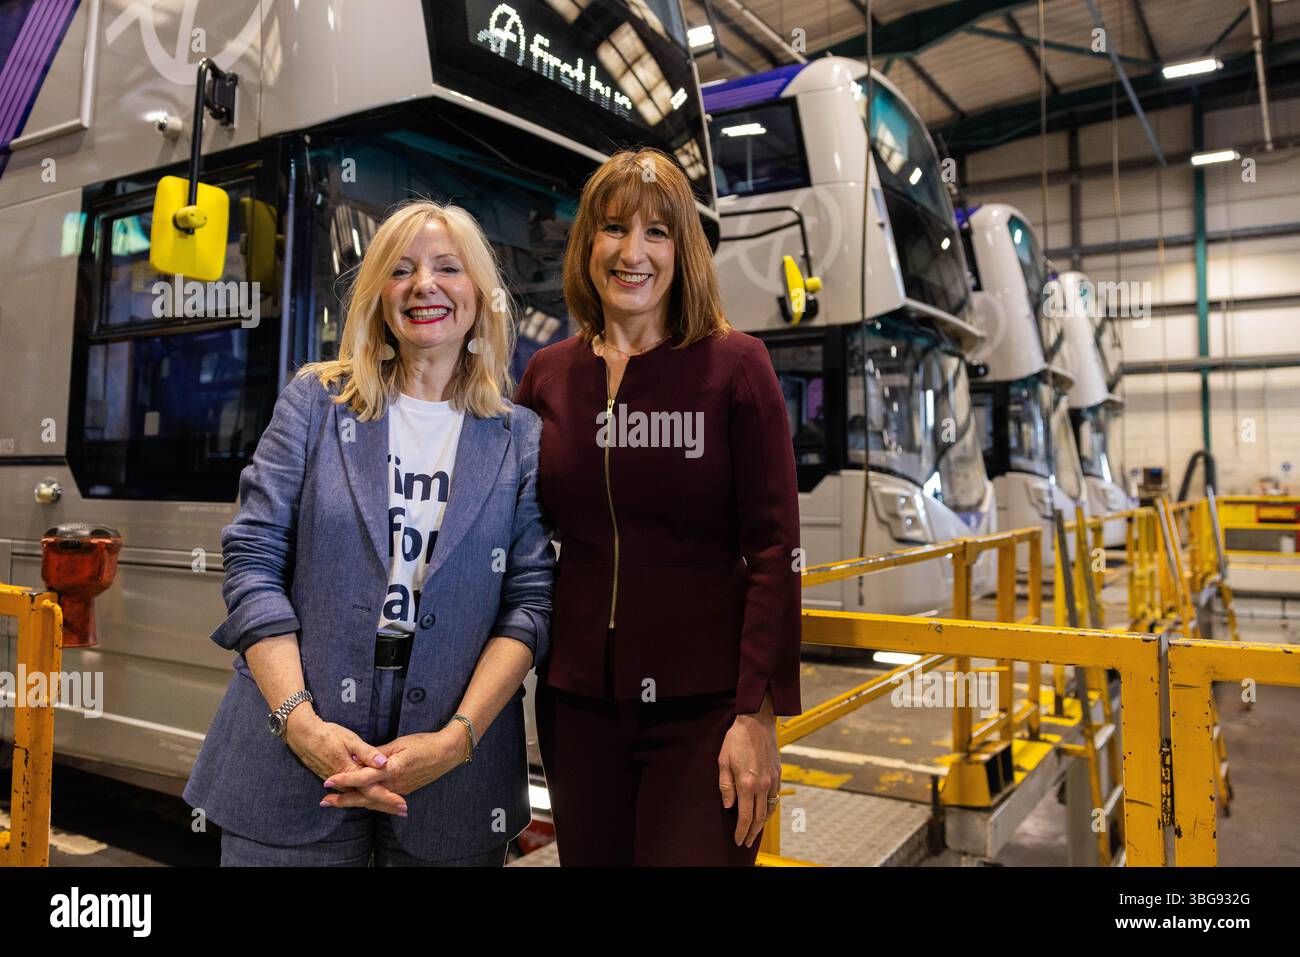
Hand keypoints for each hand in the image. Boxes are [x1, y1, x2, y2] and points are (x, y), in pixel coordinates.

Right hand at [282, 709, 405, 815]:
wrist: (303, 736)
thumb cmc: (328, 734)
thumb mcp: (350, 740)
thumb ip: (367, 753)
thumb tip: (383, 763)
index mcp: (351, 772)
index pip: (373, 790)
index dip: (388, 798)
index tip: (402, 804)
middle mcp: (344, 782)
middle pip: (368, 798)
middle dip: (386, 805)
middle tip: (403, 812)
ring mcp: (337, 782)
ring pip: (359, 797)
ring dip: (376, 803)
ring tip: (392, 808)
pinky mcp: (332, 779)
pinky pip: (350, 793)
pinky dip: (363, 798)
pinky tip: (371, 799)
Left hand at [319, 728, 467, 814]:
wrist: (447, 753)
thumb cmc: (424, 743)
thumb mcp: (399, 743)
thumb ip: (377, 752)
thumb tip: (359, 756)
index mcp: (392, 770)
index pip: (363, 778)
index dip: (345, 780)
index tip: (328, 781)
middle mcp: (395, 784)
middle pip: (364, 796)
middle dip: (343, 800)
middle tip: (324, 801)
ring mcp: (400, 790)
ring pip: (373, 801)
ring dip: (353, 803)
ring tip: (336, 802)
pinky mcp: (404, 791)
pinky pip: (382, 800)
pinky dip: (369, 802)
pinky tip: (360, 802)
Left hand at [717, 700, 780, 847]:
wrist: (757, 723)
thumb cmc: (737, 740)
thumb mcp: (723, 762)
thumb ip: (725, 786)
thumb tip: (728, 805)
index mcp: (747, 784)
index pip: (745, 816)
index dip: (741, 831)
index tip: (738, 839)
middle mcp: (762, 785)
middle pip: (759, 817)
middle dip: (752, 832)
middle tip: (746, 841)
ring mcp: (772, 780)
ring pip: (769, 809)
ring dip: (762, 824)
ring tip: (755, 831)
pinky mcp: (778, 774)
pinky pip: (775, 798)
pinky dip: (770, 809)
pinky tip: (765, 812)